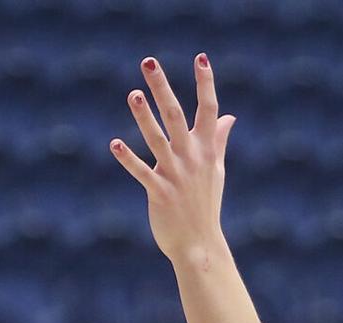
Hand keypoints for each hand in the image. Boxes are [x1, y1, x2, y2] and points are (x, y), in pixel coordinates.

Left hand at [111, 54, 234, 266]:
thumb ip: (218, 140)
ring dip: (144, 117)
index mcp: (206, 150)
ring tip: (133, 94)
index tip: (201, 57)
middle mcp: (192, 157)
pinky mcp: (159, 193)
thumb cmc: (206, 205)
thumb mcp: (216, 170)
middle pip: (176, 115)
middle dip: (163, 88)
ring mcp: (176, 174)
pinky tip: (114, 144)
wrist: (199, 245)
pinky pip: (141, 172)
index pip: (209, 109)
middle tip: (149, 62)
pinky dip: (128, 159)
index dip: (206, 83)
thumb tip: (229, 117)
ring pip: (157, 139)